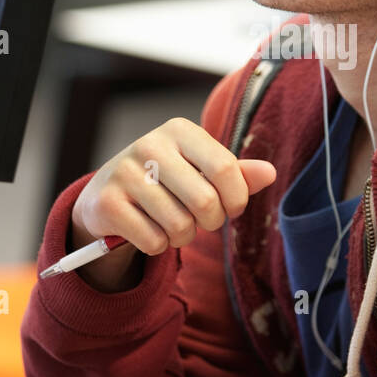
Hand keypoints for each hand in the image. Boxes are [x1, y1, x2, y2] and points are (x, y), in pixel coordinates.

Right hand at [68, 118, 276, 291]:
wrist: (106, 194)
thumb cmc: (166, 181)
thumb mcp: (200, 170)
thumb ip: (236, 173)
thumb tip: (270, 173)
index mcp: (180, 130)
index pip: (225, 168)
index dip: (237, 199)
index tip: (232, 207)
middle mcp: (149, 145)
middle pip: (205, 202)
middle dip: (211, 222)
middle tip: (200, 219)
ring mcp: (124, 173)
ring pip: (179, 226)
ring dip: (184, 237)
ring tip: (174, 225)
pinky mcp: (107, 203)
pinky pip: (154, 241)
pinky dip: (159, 246)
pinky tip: (149, 230)